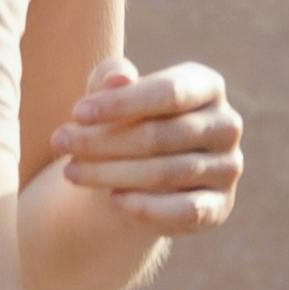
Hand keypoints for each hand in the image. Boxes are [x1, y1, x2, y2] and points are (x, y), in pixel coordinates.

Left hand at [52, 57, 242, 237]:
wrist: (140, 175)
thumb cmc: (126, 123)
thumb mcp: (112, 97)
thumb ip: (112, 80)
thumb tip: (120, 78)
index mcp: (207, 86)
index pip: (168, 92)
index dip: (121, 104)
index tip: (76, 113)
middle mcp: (226, 125)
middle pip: (162, 136)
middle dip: (104, 141)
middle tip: (60, 143)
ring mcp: (228, 168)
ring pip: (167, 173)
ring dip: (112, 174)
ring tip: (71, 172)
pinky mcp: (220, 206)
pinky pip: (186, 210)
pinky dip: (147, 207)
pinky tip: (113, 200)